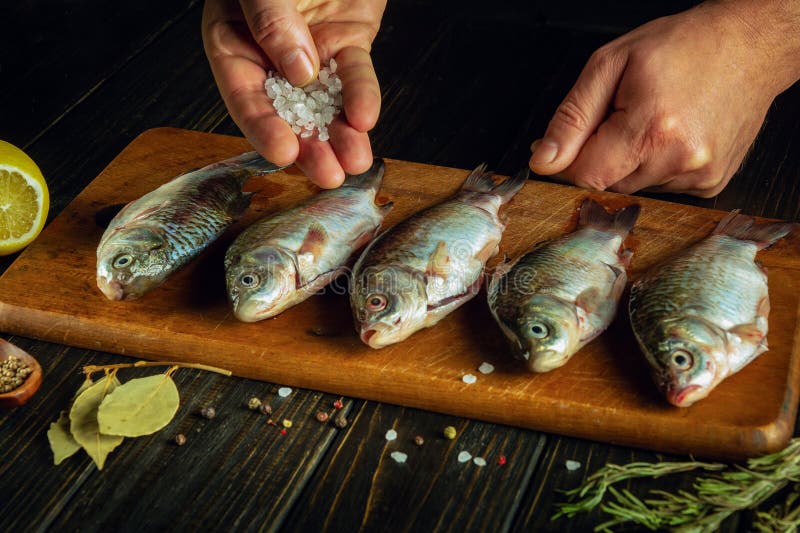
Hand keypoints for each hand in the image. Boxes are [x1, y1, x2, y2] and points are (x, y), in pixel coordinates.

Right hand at [202, 0, 385, 187]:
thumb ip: (271, 21)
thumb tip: (297, 71)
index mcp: (232, 41)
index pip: (243, 92)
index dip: (262, 126)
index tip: (283, 154)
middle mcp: (269, 55)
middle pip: (286, 110)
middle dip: (308, 145)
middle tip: (326, 174)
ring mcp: (310, 52)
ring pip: (323, 103)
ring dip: (338, 135)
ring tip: (353, 163)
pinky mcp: (345, 44)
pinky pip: (353, 76)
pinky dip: (361, 97)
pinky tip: (366, 121)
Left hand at [529, 0, 799, 196]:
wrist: (750, 44)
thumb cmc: (682, 46)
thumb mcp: (610, 65)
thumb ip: (571, 119)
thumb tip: (542, 162)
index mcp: (651, 129)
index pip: (585, 176)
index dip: (571, 160)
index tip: (574, 140)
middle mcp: (679, 160)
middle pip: (608, 182)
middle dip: (603, 153)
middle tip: (622, 115)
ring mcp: (699, 176)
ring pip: (634, 185)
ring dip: (631, 159)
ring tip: (654, 119)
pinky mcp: (711, 184)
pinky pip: (662, 185)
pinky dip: (657, 164)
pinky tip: (673, 134)